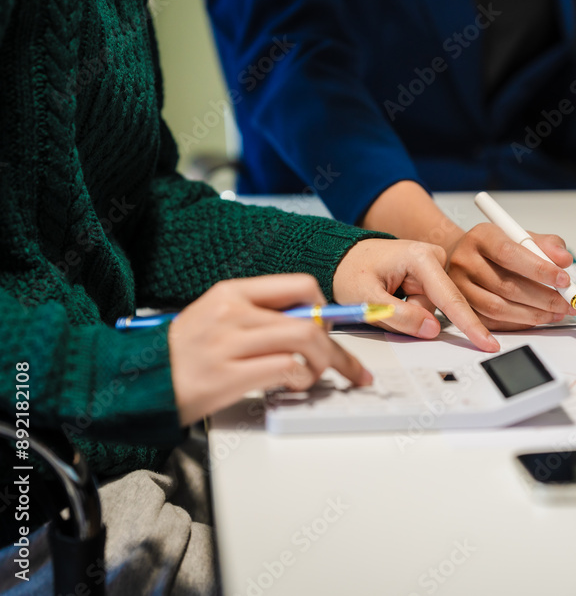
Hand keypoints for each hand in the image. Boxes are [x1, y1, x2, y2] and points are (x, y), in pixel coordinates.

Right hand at [169, 275, 369, 425]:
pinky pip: (286, 370)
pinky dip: (302, 379)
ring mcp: (229, 344)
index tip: (330, 328)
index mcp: (232, 292)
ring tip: (313, 376)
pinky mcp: (228, 377)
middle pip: (309, 319)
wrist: (138, 382)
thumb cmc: (182, 354)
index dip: (324, 308)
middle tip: (341, 363)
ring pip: (304, 341)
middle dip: (335, 346)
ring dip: (323, 363)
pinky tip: (294, 386)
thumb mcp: (217, 317)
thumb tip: (308, 323)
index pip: (300, 285)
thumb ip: (259, 315)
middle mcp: (233, 313)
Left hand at [333, 238, 499, 351]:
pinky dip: (408, 309)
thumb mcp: (366, 298)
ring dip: (406, 313)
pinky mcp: (431, 279)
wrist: (344, 257)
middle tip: (380, 301)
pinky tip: (393, 293)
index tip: (486, 341)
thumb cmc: (351, 269)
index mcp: (420, 256)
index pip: (449, 298)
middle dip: (410, 315)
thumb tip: (431, 330)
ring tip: (383, 294)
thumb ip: (400, 316)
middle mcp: (433, 258)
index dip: (469, 324)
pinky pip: (426, 306)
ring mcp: (434, 268)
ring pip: (430, 310)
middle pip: (436, 307)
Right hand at [445, 223, 575, 330]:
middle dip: (543, 298)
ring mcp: (459, 287)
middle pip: (505, 285)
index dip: (539, 269)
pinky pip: (492, 323)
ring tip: (556, 312)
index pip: (509, 253)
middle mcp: (465, 261)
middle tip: (567, 302)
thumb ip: (546, 244)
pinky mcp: (462, 308)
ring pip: (498, 308)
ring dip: (533, 315)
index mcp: (480, 237)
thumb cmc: (495, 247)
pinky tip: (537, 318)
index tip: (563, 280)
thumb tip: (564, 260)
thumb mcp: (521, 236)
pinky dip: (519, 324)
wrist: (464, 256)